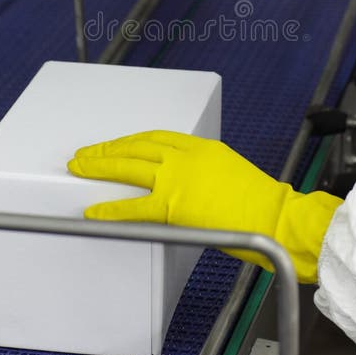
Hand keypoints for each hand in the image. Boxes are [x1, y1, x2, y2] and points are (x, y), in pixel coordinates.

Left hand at [68, 130, 341, 282]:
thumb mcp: (232, 175)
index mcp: (202, 148)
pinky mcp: (174, 204)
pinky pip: (134, 207)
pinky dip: (111, 208)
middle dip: (108, 149)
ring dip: (100, 165)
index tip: (116, 144)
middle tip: (86, 153)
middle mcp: (186, 157)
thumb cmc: (263, 204)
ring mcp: (178, 178)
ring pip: (129, 166)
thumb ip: (207, 177)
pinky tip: (94, 210)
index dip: (132, 140)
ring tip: (80, 168)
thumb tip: (191, 190)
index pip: (157, 137)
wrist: (275, 217)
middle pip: (137, 146)